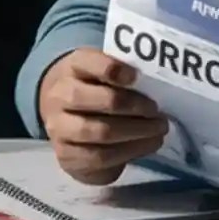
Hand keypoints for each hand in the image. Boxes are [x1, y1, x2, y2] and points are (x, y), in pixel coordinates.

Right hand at [39, 48, 168, 184]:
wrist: (61, 116)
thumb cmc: (93, 88)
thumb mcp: (100, 72)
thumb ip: (122, 73)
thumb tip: (155, 85)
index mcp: (72, 67)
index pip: (89, 63)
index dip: (114, 69)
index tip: (136, 77)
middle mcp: (60, 96)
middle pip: (100, 100)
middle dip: (134, 106)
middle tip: (156, 110)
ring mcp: (59, 127)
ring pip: (101, 132)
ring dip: (137, 132)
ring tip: (159, 130)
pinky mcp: (65, 155)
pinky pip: (100, 157)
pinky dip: (130, 151)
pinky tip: (147, 144)